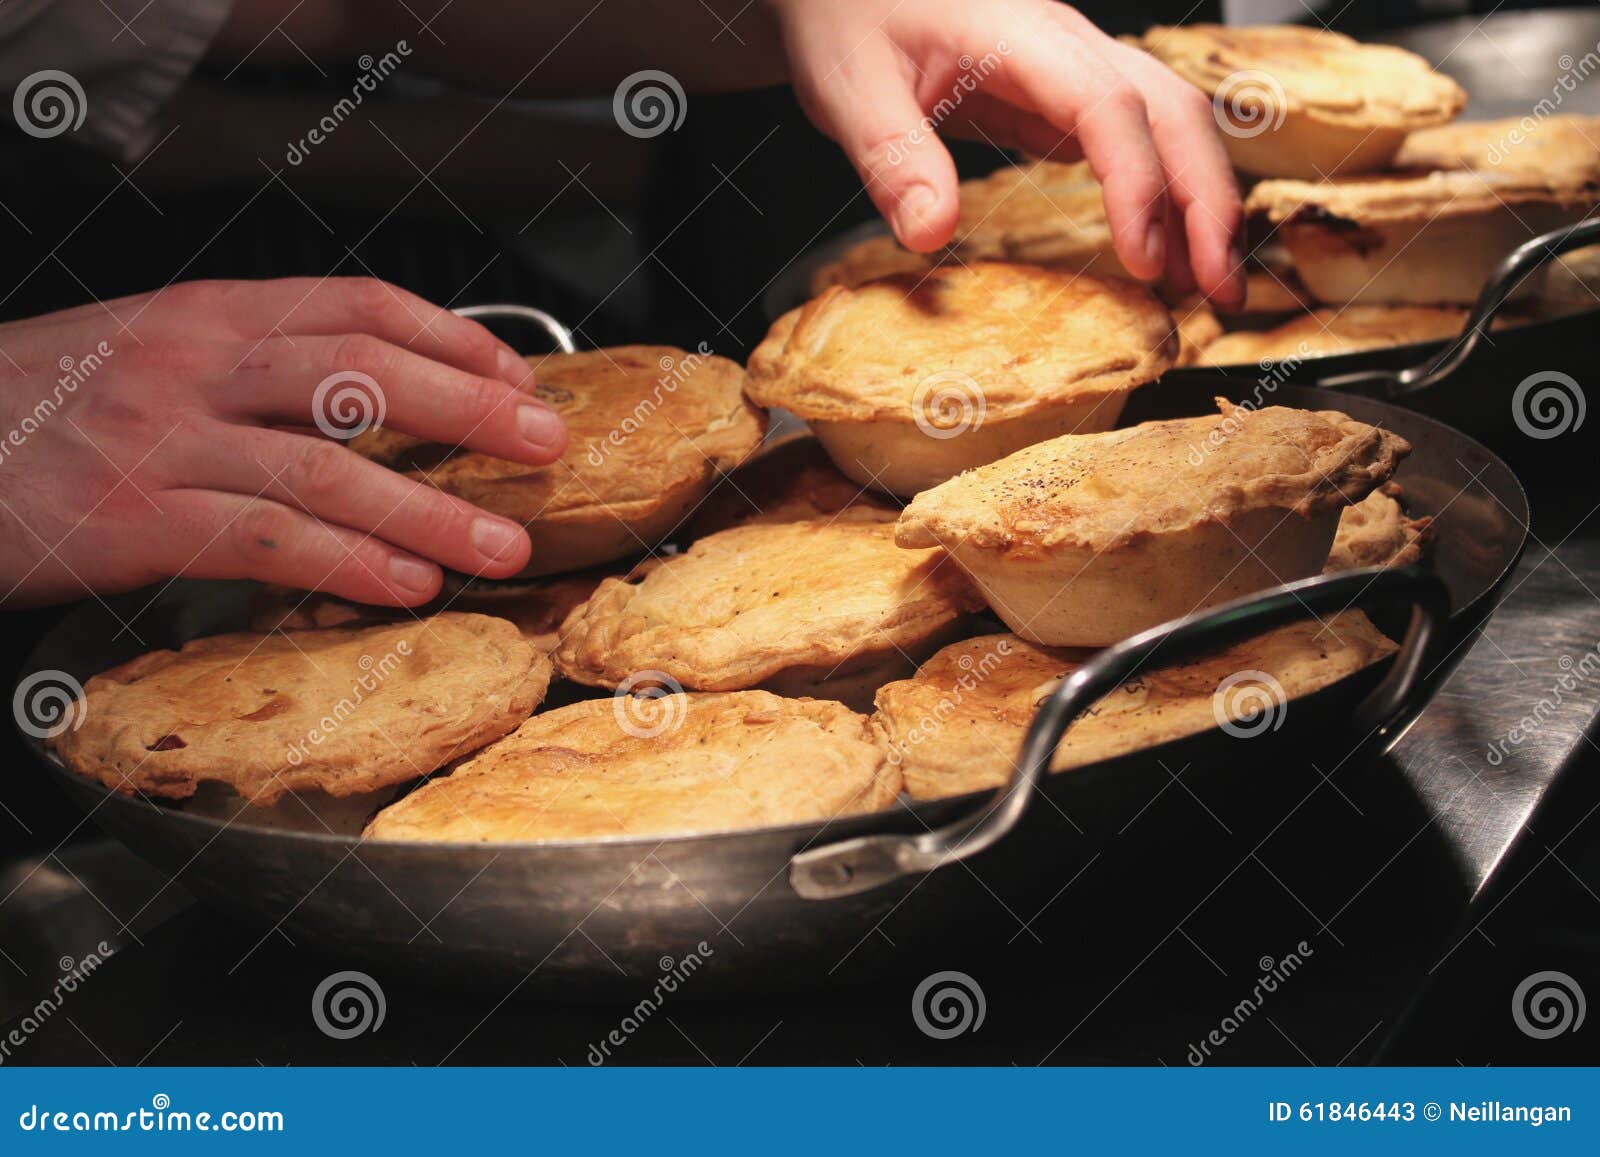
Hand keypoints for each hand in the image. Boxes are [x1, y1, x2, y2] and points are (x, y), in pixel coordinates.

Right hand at [0, 278, 567, 608]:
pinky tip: (405, 585)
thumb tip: (369, 404)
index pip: (358, 305)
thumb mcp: (147, 355)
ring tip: (501, 545)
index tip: (517, 379)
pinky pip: (267, 538)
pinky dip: (348, 562)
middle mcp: (194, 362)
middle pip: (362, 369)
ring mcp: (164, 438)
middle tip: (547, 445)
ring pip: (328, 463)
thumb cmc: (37, 413)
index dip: (453, 340)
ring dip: (429, 508)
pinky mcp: (135, 517)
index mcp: (207, 314)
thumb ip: (249, 369)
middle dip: (469, 407)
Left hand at [771, 0, 1244, 305]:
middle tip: (1218, 293)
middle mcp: (1067, 45)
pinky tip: (1165, 257)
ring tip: (1210, 290)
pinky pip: (1139, 143)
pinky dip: (1165, 199)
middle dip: (1207, 201)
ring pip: (1172, 125)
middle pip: (1173, 111)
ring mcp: (1076, 69)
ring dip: (1201, 203)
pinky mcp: (1068, 98)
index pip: (1108, 105)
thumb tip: (931, 233)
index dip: (1137, 183)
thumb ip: (891, 158)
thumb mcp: (849, 89)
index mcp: (1020, 33)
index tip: (1143, 260)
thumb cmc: (847, 20)